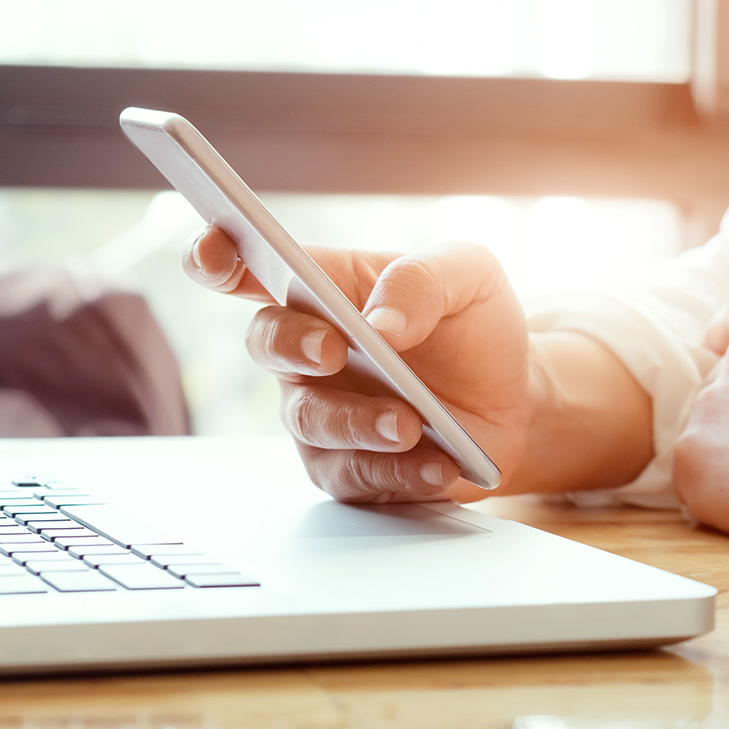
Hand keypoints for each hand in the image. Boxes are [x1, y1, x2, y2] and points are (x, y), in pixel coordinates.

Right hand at [184, 226, 533, 502]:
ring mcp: (321, 410)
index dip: (215, 256)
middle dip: (293, 345)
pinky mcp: (346, 467)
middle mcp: (307, 347)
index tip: (213, 251)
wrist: (516, 399)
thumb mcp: (468, 275)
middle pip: (267, 341)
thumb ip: (421, 281)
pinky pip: (353, 476)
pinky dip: (397, 472)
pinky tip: (438, 465)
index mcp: (323, 287)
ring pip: (311, 419)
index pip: (250, 267)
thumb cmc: (474, 327)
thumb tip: (380, 322)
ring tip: (411, 424)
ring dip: (358, 423)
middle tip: (334, 350)